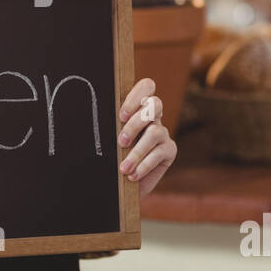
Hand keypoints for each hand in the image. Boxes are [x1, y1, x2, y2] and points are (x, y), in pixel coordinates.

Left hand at [117, 78, 175, 196]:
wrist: (120, 183)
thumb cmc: (111, 157)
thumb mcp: (109, 140)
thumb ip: (112, 128)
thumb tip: (100, 119)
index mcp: (137, 108)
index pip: (146, 87)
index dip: (136, 97)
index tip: (121, 116)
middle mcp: (152, 117)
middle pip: (155, 104)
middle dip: (136, 123)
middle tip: (120, 142)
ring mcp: (162, 133)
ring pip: (155, 132)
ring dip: (137, 152)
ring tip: (123, 168)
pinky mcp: (169, 150)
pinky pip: (159, 153)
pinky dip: (144, 165)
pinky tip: (132, 175)